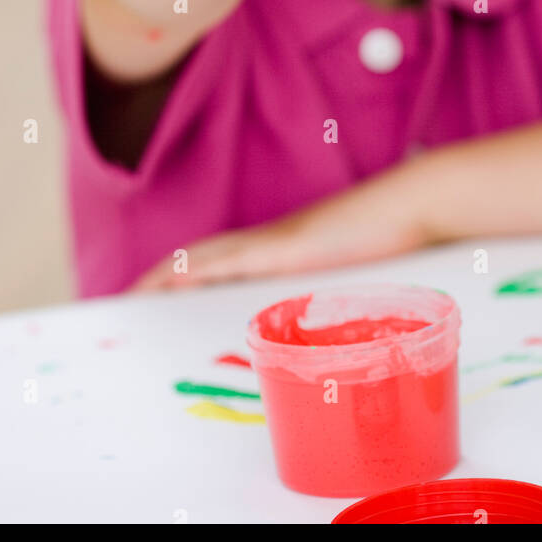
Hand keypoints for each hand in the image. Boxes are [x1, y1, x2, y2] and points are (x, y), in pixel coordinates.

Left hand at [128, 160, 432, 289]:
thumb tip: (335, 339)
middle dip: (163, 280)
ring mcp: (275, 243)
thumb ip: (338, 302)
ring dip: (169, 276)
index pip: (222, 264)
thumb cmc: (393, 240)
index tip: (156, 299)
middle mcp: (270, 244)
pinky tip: (174, 283)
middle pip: (202, 260)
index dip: (187, 279)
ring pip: (207, 259)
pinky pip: (230, 260)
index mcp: (283, 253)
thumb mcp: (358, 280)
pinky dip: (197, 271)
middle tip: (129, 305)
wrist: (412, 203)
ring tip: (136, 297)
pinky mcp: (285, 247)